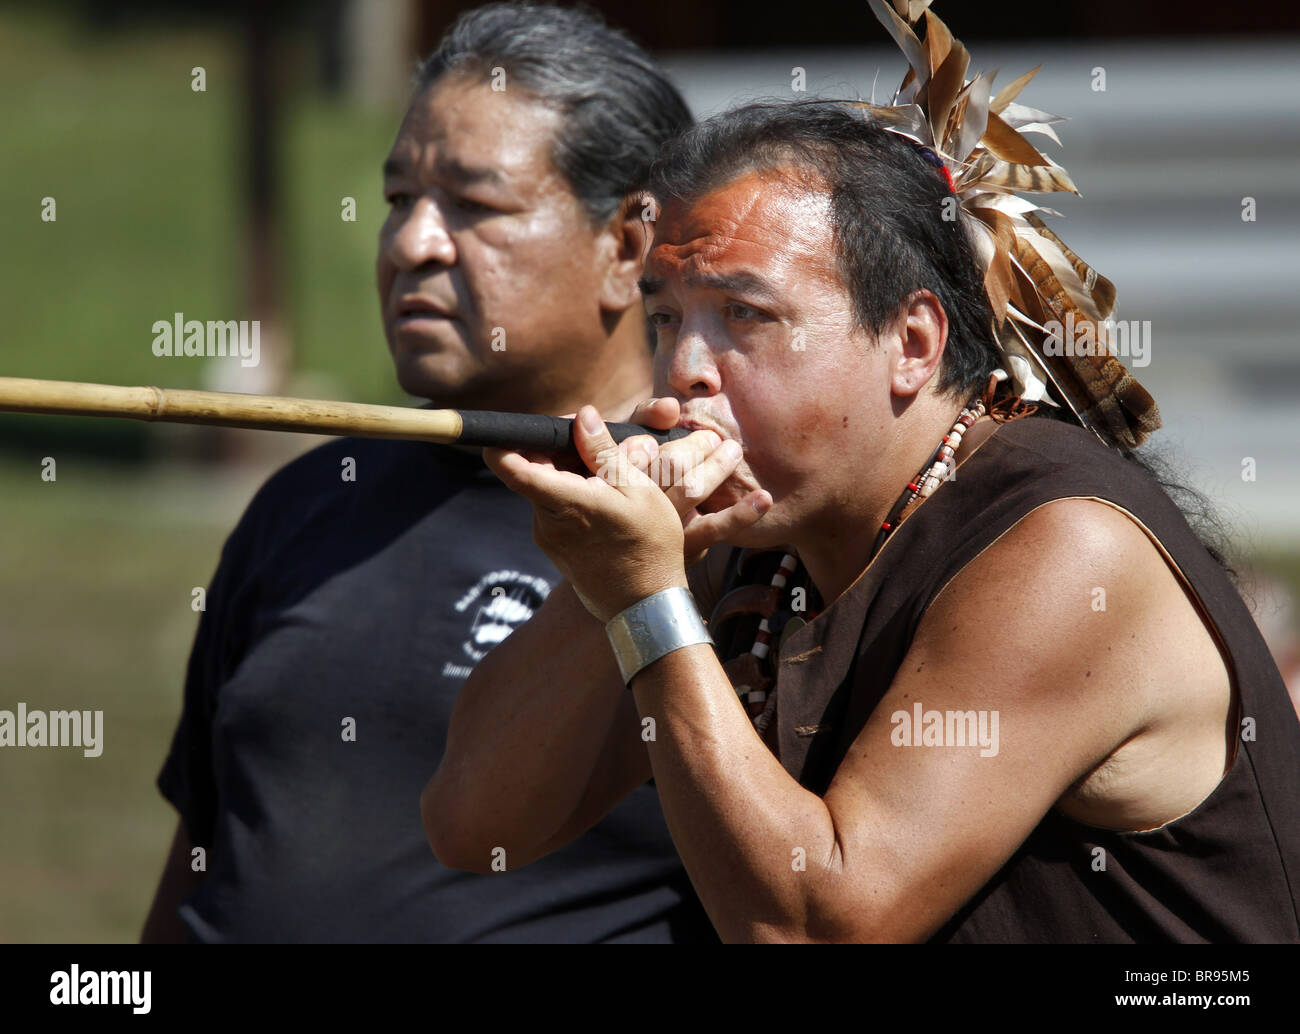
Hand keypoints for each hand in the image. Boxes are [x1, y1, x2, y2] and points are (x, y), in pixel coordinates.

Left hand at [484, 403, 766, 621]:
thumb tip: (582, 416)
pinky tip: (604, 502)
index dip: (504, 440)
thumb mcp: (638, 490)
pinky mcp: (553, 549)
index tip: (520, 427)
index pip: (510, 465)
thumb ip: (604, 452)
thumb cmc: (650, 547)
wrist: (645, 608)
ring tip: (609, 478)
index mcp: (564, 501)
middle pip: (532, 470)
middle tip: (595, 445)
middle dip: (557, 450)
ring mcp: (547, 537)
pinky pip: (553, 510)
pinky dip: (571, 497)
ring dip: (568, 474)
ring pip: (545, 489)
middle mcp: (546, 520)